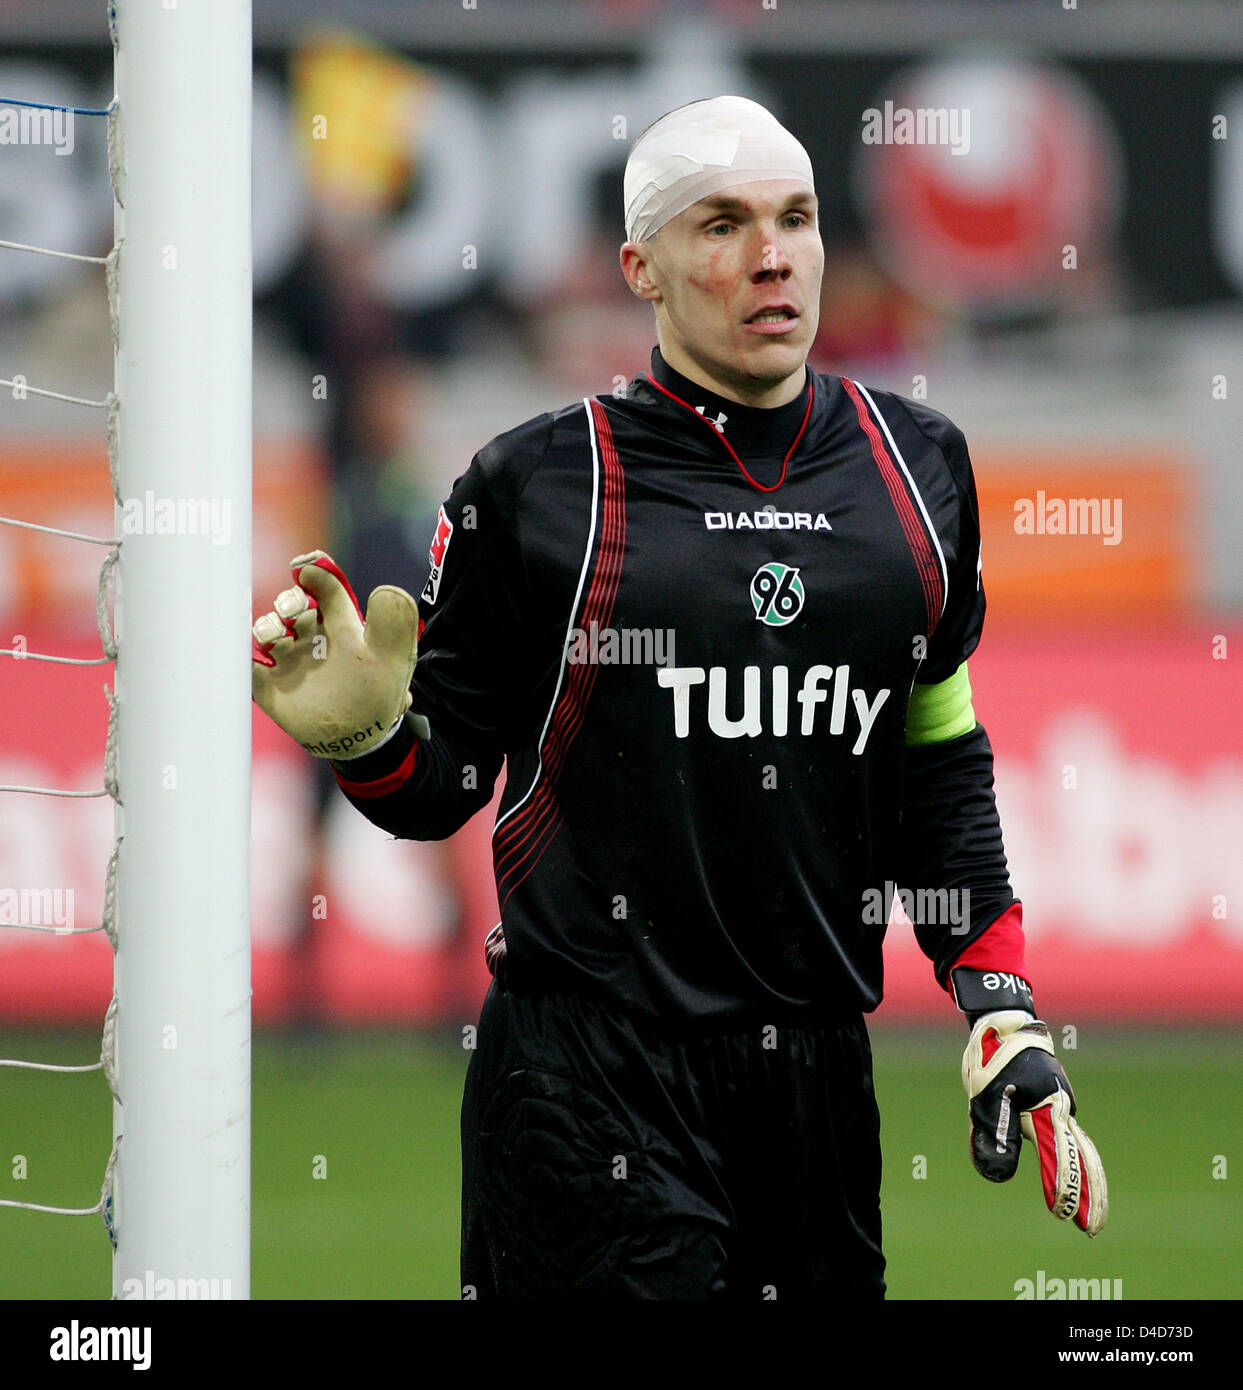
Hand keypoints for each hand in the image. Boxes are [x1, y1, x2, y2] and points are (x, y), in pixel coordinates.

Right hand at [251, 550, 417, 759]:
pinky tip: (250, 657)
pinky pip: (245, 666)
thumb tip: (385, 589)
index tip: (306, 570)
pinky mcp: (269, 685)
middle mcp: (313, 638)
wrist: (361, 740)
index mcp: (341, 626)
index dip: (317, 573)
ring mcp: (290, 660)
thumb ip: (394, 625)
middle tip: (293, 609)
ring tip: (275, 636)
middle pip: (292, 604)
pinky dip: (238, 656)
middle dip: (288, 599)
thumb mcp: (395, 660)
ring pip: (267, 629)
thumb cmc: (379, 697)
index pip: (327, 589)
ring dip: (266, 625)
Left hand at [962, 1009, 1107, 1235]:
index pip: (1061, 1158)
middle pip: (1084, 1158)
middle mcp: (1062, 1109)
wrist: (1005, 1023)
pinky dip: (1077, 1158)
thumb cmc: (993, 1060)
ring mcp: (1063, 1104)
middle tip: (1094, 1228)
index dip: (1064, 1188)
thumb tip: (1000, 1178)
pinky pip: (1070, 1136)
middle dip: (1091, 1194)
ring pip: (1082, 1147)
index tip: (1065, 1215)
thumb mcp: (984, 1100)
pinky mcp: (1056, 1101)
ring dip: (1089, 1178)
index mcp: (1048, 1109)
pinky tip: (1074, 1171)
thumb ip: (994, 1138)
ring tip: (1093, 1211)